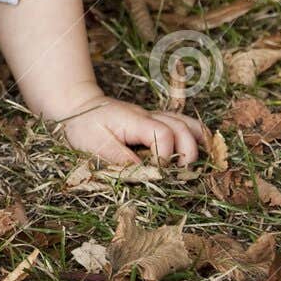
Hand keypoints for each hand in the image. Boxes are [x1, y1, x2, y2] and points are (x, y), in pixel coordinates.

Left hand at [52, 93, 209, 166]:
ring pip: (185, 123)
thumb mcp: (93, 143)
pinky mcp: (154, 123)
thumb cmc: (83, 125)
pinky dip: (194, 135)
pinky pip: (181, 124)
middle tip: (180, 174)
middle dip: (187, 152)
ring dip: (197, 142)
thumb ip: (117, 157)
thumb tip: (142, 172)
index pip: (163, 134)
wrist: (78, 106)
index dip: (165, 155)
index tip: (158, 172)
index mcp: (135, 121)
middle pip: (181, 128)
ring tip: (200, 164)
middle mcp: (149, 117)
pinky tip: (202, 148)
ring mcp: (154, 118)